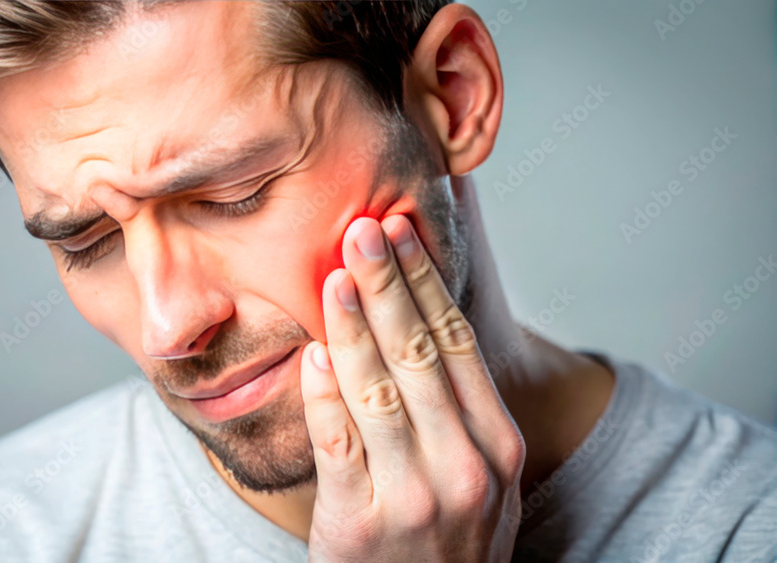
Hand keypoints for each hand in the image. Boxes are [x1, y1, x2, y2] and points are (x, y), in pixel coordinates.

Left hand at [300, 215, 525, 561]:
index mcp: (498, 443)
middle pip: (420, 355)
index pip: (456, 344)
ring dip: (354, 325)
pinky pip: (338, 443)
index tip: (401, 232)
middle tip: (364, 228)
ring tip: (336, 273)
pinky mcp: (363, 522)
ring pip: (378, 390)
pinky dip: (324, 394)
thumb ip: (457, 407)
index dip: (426, 284)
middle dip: (389, 285)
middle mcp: (466, 465)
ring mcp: (416, 496)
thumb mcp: (481, 475)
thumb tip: (414, 319)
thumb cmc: (447, 537)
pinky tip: (315, 353)